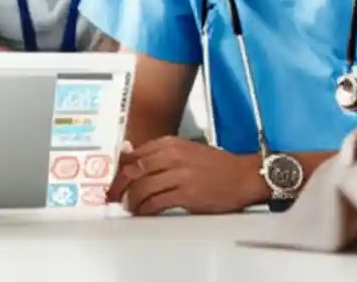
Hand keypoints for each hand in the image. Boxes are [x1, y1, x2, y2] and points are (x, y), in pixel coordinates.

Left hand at [106, 137, 262, 214]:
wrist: (244, 176)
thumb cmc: (217, 165)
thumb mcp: (187, 150)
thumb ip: (162, 154)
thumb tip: (134, 161)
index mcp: (172, 143)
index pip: (135, 154)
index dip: (119, 168)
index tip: (113, 178)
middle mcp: (173, 156)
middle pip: (134, 170)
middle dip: (119, 185)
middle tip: (112, 196)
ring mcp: (180, 175)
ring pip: (143, 187)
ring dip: (131, 200)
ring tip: (129, 206)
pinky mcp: (187, 194)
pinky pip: (157, 202)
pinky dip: (145, 209)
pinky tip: (143, 212)